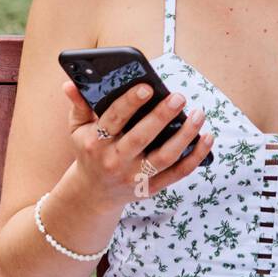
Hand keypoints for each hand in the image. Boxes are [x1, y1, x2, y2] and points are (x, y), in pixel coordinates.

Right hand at [60, 80, 213, 208]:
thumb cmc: (90, 151)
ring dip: (185, 135)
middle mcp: (115, 161)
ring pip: (165, 157)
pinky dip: (195, 156)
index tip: (148, 86)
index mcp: (97, 142)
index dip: (130, 102)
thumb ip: (78, 106)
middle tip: (179, 97)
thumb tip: (70, 83)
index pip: (114, 119)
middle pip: (141, 137)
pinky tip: (207, 137)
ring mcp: (135, 177)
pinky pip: (178, 172)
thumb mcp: (77, 130)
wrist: (93, 193)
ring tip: (199, 114)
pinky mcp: (152, 187)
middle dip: (161, 116)